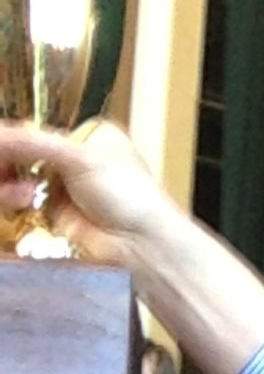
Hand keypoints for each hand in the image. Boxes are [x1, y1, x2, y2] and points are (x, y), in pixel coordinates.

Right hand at [0, 120, 173, 264]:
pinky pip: (17, 202)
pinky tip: (23, 202)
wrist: (140, 246)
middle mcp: (72, 159)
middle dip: (6, 161)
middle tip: (1, 169)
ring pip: (15, 176)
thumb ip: (34, 144)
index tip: (0, 142)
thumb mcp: (81, 159)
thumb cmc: (129, 197)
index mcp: (88, 136)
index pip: (37, 128)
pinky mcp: (51, 214)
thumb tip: (0, 134)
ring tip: (21, 194)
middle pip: (21, 153)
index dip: (12, 136)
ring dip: (8, 183)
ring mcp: (61, 187)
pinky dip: (11, 200)